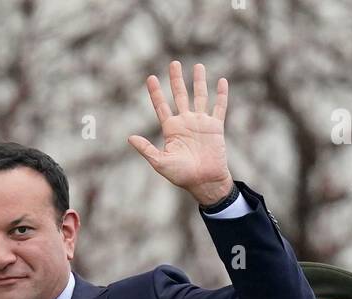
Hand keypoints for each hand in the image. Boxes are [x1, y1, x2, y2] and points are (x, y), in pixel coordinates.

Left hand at [128, 60, 232, 204]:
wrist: (205, 182)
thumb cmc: (182, 176)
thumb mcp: (160, 163)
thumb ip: (146, 149)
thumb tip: (129, 138)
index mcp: (172, 130)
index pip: (161, 106)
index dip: (156, 93)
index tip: (151, 78)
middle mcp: (186, 123)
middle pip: (180, 95)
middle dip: (176, 80)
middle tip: (174, 63)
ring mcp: (201, 123)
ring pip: (200, 96)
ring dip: (199, 81)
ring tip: (198, 66)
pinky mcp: (216, 127)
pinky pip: (219, 107)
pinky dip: (221, 95)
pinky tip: (222, 81)